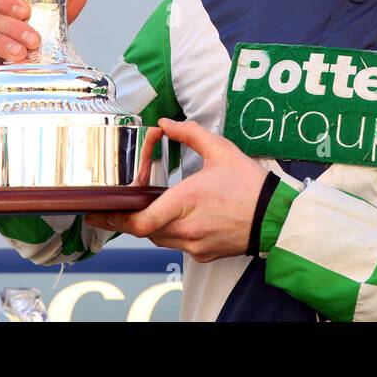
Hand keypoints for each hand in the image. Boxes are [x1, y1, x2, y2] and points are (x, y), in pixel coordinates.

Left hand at [86, 118, 268, 262]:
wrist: (275, 217)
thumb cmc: (249, 184)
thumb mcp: (221, 150)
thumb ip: (190, 133)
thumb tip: (165, 123)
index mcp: (187, 201)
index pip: (141, 221)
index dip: (116, 218)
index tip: (100, 211)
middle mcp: (188, 228)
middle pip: (144, 230)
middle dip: (129, 218)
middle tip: (115, 207)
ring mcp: (195, 245)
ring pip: (158, 238)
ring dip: (150, 224)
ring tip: (148, 207)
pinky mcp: (203, 254)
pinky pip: (177, 244)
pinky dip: (171, 232)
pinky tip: (177, 217)